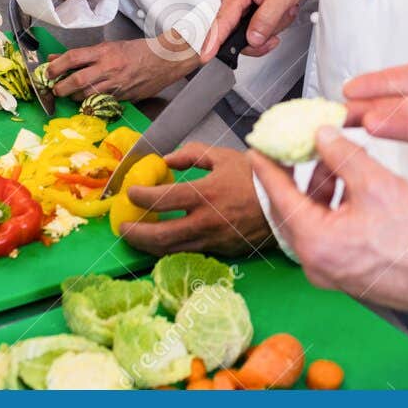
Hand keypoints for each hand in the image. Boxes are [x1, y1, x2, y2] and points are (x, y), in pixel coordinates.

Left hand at [45, 34, 196, 103]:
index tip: (47, 71)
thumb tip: (57, 58)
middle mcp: (108, 68)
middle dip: (61, 88)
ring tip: (70, 95)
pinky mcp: (122, 97)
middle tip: (55, 90)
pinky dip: (90, 103)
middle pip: (77, 80)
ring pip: (87, 95)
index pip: (73, 57)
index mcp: (104, 52)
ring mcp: (116, 84)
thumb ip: (83, 55)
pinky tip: (87, 101)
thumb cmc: (137, 51)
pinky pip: (101, 102)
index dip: (56, 66)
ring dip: (74, 97)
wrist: (164, 61)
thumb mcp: (109, 46)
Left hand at [118, 144, 276, 257]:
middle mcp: (206, 221)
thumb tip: (167, 159)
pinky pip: (188, 252)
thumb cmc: (254, 178)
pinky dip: (170, 248)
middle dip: (135, 233)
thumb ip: (193, 154)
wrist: (285, 206)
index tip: (130, 192)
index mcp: (206, 194)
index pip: (163, 199)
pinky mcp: (219, 252)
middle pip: (160, 236)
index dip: (141, 197)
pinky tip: (161, 242)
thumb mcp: (224, 157)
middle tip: (122, 226)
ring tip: (135, 236)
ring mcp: (212, 240)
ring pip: (171, 250)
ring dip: (148, 245)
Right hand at [200, 0, 310, 59]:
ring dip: (268, 27)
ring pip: (246, 31)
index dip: (214, 41)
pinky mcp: (243, 5)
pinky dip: (267, 23)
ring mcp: (237, 0)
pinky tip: (277, 12)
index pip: (222, 21)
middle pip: (236, 33)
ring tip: (282, 11)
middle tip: (280, 23)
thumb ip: (267, 19)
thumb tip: (253, 38)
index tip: (205, 55)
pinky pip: (250, 24)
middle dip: (261, 34)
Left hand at [250, 129, 407, 317]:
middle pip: (292, 210)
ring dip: (320, 190)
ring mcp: (333, 273)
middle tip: (296, 147)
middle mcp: (316, 263)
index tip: (258, 147)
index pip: (279, 196)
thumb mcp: (376, 183)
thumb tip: (321, 135)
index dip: (267, 166)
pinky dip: (334, 209)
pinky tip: (353, 188)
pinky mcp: (350, 274)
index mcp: (315, 242)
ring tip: (338, 161)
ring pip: (312, 222)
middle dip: (295, 176)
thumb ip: (342, 154)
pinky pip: (329, 236)